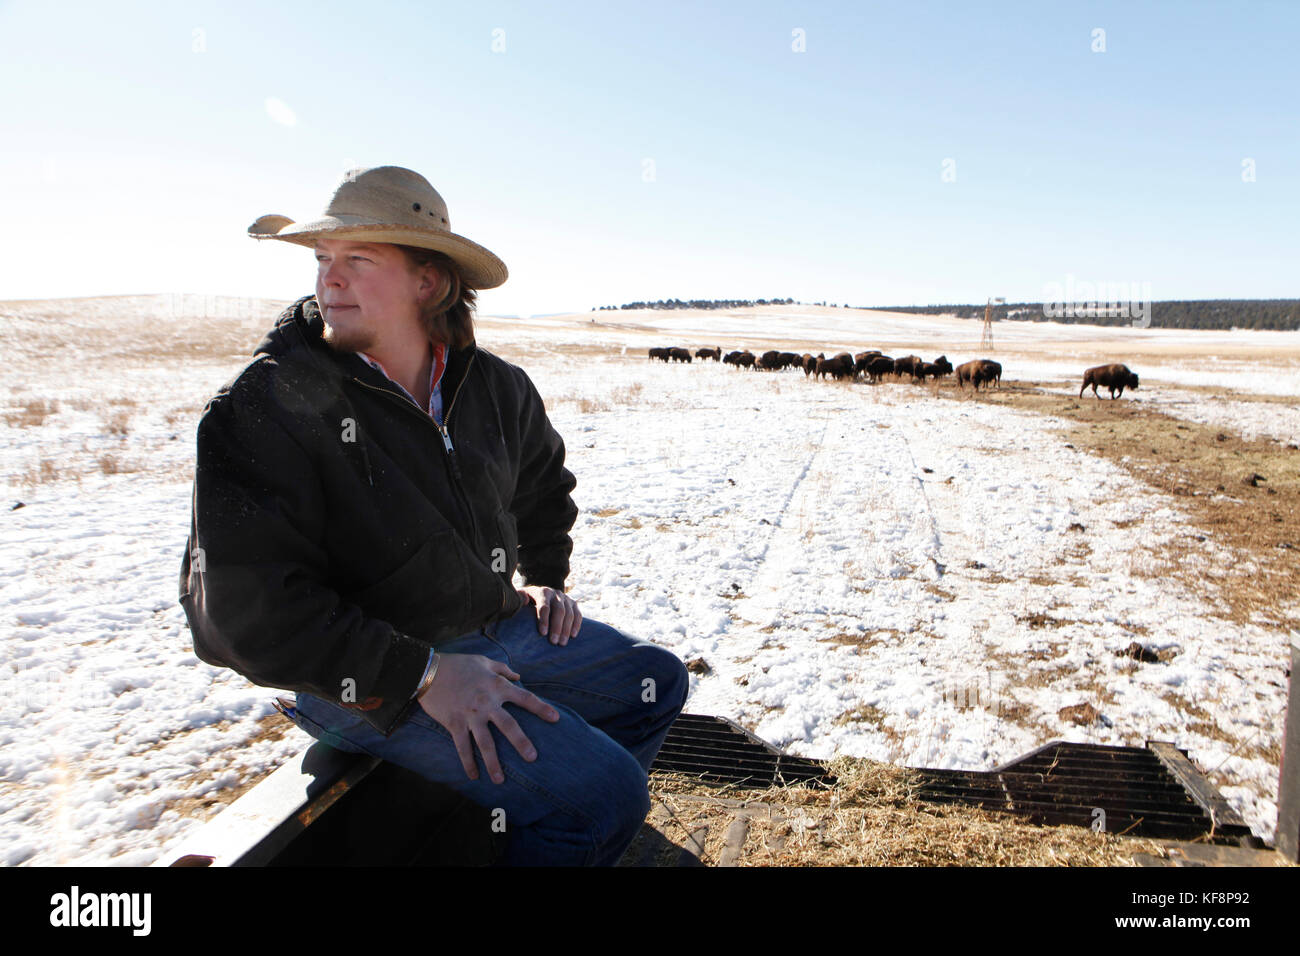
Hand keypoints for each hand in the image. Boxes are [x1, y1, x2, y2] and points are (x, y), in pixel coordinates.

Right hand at [416, 652, 559, 783]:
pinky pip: (463, 747)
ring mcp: (470, 715)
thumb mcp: (483, 661)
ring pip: (485, 743)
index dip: (541, 708)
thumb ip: (503, 669)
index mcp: (497, 686)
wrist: (428, 671)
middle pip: (509, 726)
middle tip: (533, 758)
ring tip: (501, 780)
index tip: (555, 719)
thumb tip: (519, 676)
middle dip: (521, 743)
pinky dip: (468, 763)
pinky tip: (474, 777)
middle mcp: (487, 703)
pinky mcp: (454, 724)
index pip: (525, 698)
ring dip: (493, 763)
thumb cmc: (458, 664)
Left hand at [517, 585, 581, 644]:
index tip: (543, 634)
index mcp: (542, 592)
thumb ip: (519, 599)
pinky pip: (578, 614)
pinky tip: (573, 635)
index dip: (544, 620)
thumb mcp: (520, 599)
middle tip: (554, 642)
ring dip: (566, 629)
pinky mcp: (573, 604)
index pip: (544, 606)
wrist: (539, 596)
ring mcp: (566, 598)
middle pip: (559, 610)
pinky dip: (576, 625)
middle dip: (557, 627)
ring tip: (562, 643)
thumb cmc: (526, 603)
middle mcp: (555, 593)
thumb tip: (525, 600)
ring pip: (569, 613)